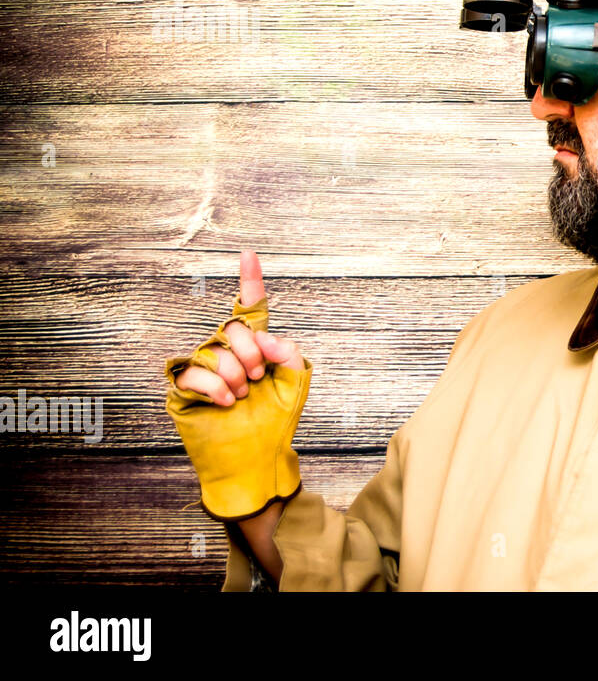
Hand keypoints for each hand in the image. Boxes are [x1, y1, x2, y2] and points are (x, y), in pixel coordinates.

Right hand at [164, 249, 312, 519]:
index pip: (249, 309)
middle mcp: (225, 353)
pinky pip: (194, 374)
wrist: (257, 460)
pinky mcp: (183, 391)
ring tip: (243, 395)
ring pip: (214, 352)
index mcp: (253, 347)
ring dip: (236, 375)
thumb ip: (288, 351)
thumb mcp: (295, 382)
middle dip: (252, 351)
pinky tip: (228, 403)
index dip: (250, 281)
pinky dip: (216, 388)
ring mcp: (202, 370)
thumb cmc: (275, 422)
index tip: (249, 255)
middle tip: (259, 377)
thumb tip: (262, 337)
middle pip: (232, 328)